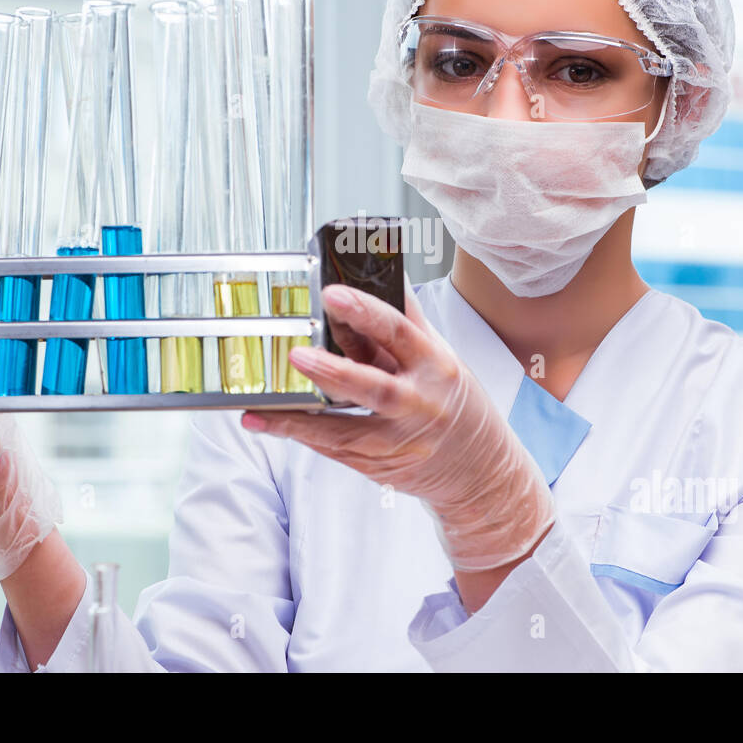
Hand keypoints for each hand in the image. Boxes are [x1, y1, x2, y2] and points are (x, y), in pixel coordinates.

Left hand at [241, 283, 553, 571]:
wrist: (480, 471)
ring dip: (302, 419)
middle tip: (297, 354)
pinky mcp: (381, 466)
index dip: (365, 311)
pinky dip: (299, 435)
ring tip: (262, 409)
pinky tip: (266, 422)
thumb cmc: (456, 404)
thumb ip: (408, 321)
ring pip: (346, 431)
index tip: (332, 293)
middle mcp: (420, 403)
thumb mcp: (441, 356)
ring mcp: (400, 441)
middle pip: (375, 388)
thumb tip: (383, 271)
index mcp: (435, 365)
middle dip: (334, 372)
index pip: (398, 332)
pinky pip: (335, 449)